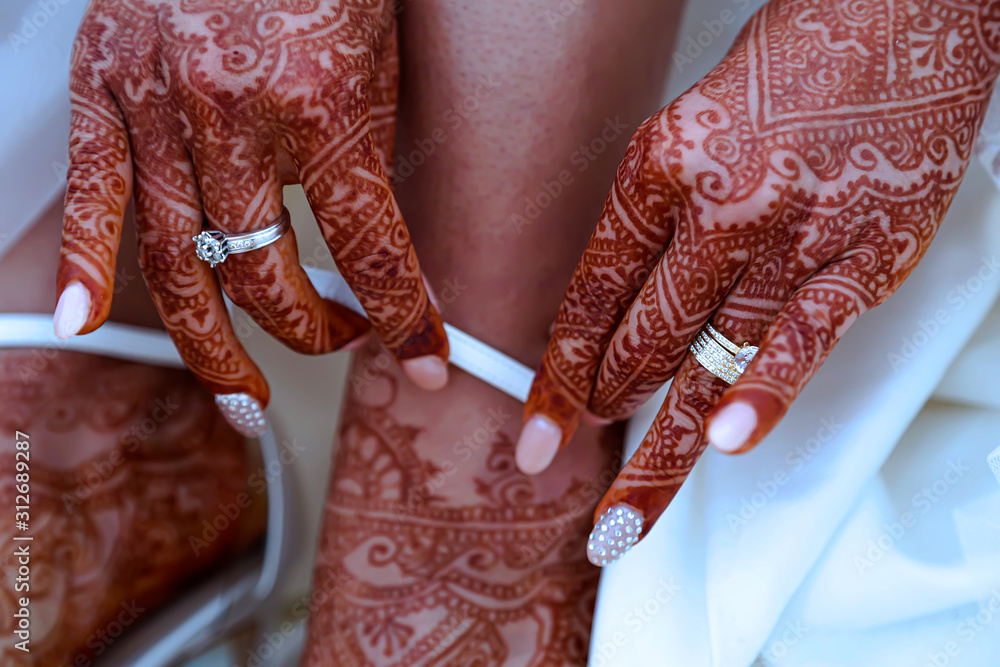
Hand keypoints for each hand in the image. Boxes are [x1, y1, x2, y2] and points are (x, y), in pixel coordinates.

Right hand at [56, 0, 448, 435]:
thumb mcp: (377, 65)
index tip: (426, 359)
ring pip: (177, 263)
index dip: (406, 320)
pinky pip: (89, 192)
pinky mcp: (103, 85)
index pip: (371, 251)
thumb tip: (383, 256)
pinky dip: (81, 263)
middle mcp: (232, 116)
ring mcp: (158, 104)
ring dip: (214, 345)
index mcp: (321, 105)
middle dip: (312, 329)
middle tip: (337, 339)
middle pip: (263, 275)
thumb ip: (369, 163)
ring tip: (244, 389)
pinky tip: (80, 319)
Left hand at [516, 0, 999, 563]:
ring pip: (707, 357)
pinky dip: (765, 392)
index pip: (590, 300)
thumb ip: (655, 222)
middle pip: (641, 338)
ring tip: (625, 514)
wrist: (902, 10)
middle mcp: (716, 206)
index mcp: (657, 168)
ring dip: (662, 443)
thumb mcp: (686, 126)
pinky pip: (804, 336)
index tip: (536, 434)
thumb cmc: (788, 67)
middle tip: (578, 462)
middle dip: (602, 409)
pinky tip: (728, 442)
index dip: (555, 378)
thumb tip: (621, 313)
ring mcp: (791, 233)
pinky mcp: (863, 252)